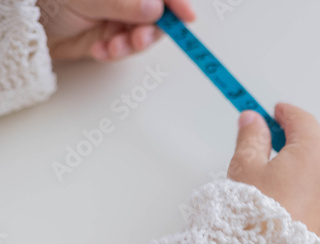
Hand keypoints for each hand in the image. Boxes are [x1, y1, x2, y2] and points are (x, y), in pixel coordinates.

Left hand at [40, 0, 195, 60]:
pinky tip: (102, 49)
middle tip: (140, 38)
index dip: (177, 3)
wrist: (24, 29)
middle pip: (157, 14)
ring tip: (114, 46)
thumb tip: (155, 8)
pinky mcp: (111, 38)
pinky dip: (117, 52)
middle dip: (151, 30)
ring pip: (144, 34)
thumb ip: (123, 2)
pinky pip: (127, 49)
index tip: (186, 17)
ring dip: (132, 44)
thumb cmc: (45, 0)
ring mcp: (118, 17)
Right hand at [228, 104, 319, 243]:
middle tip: (280, 142)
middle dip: (306, 139)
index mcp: (316, 152)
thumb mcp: (245, 169)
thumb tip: (253, 121)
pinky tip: (299, 196)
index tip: (276, 113)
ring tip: (289, 172)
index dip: (287, 114)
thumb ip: (251, 139)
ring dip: (316, 164)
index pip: (304, 121)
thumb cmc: (258, 218)